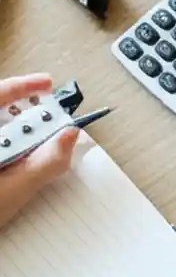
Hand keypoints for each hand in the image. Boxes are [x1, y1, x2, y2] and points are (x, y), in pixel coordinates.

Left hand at [0, 74, 79, 228]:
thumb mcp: (12, 191)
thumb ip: (45, 161)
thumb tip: (69, 136)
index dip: (23, 86)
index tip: (47, 84)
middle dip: (23, 115)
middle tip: (48, 123)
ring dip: (15, 135)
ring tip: (33, 148)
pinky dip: (6, 150)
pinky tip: (14, 164)